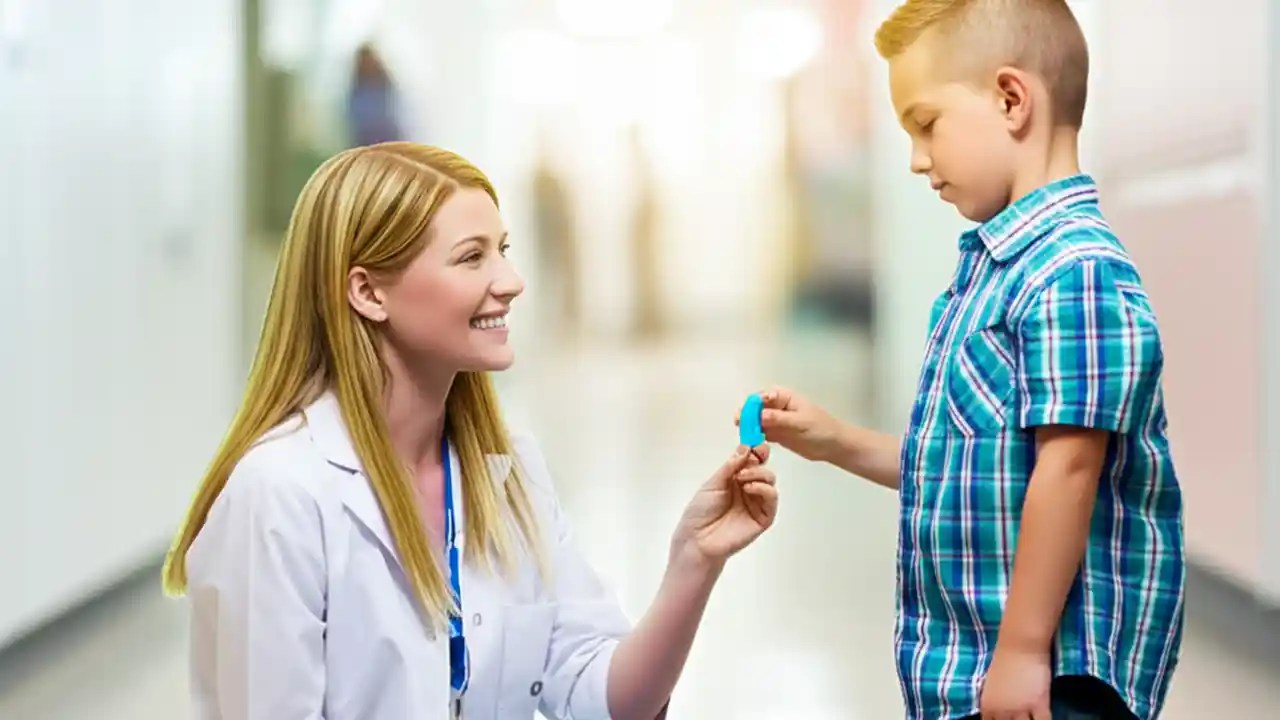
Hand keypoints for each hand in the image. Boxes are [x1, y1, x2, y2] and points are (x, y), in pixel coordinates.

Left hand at [670, 445, 777, 567]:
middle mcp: (748, 490)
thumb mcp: (713, 483)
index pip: (751, 461)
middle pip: (763, 468)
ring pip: (770, 481)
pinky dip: (764, 489)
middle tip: (752, 457)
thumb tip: (745, 447)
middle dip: (759, 459)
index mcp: (735, 480)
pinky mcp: (763, 518)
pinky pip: (771, 499)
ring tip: (743, 477)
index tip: (755, 440)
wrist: (697, 539)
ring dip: (759, 473)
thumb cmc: (700, 512)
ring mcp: (757, 504)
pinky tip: (749, 488)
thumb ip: (730, 466)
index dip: (755, 450)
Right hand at [737, 387, 841, 462]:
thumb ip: (780, 419)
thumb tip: (760, 415)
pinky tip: (750, 444)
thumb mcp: (800, 422)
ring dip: (749, 427)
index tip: (745, 413)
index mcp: (784, 396)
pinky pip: (760, 434)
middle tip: (739, 423)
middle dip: (747, 415)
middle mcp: (776, 406)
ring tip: (744, 436)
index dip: (752, 403)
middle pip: (756, 408)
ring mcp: (775, 421)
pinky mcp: (775, 434)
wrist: (833, 446)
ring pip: (756, 421)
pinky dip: (754, 437)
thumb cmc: (821, 428)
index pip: (763, 396)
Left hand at [979, 646, 1052, 719]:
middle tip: (1021, 718)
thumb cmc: (1003, 658)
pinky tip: (1043, 718)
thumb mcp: (992, 684)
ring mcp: (1021, 709)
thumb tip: (997, 713)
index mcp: (988, 706)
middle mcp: (1002, 711)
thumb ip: (996, 702)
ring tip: (1031, 718)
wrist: (1020, 644)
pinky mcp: (1039, 704)